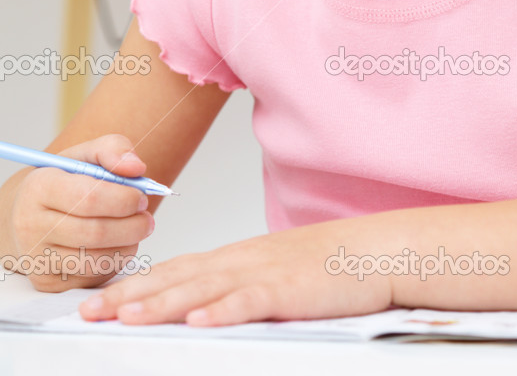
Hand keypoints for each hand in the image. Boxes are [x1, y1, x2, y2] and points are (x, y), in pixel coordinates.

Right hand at [7, 134, 154, 290]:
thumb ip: (115, 149)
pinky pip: (92, 277)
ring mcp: (37, 258)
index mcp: (39, 188)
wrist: (32, 214)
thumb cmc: (66, 181)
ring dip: (128, 245)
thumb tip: (137, 168)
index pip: (89, 198)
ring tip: (136, 230)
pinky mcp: (47, 282)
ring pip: (96, 260)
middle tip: (147, 218)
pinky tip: (116, 245)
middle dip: (133, 226)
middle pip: (96, 232)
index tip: (141, 197)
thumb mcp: (86, 154)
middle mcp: (31, 226)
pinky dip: (114, 262)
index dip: (124, 199)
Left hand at [78, 221, 392, 326]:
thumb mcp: (274, 271)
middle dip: (131, 295)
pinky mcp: (289, 289)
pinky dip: (222, 310)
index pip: (176, 270)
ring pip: (204, 287)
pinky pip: (250, 300)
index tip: (99, 300)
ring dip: (163, 302)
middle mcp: (242, 260)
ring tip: (127, 317)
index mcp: (237, 257)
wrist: (371, 250)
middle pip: (178, 277)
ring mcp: (264, 272)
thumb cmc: (327, 265)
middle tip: (90, 311)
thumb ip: (239, 285)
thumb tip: (203, 307)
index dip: (135, 285)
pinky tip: (198, 320)